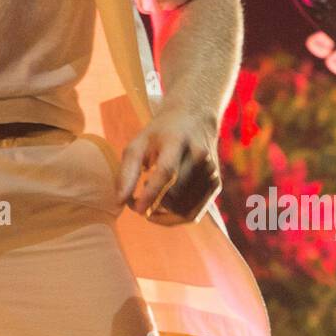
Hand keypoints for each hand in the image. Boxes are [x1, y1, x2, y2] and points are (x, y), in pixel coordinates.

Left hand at [116, 106, 221, 225]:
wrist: (196, 118)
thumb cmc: (161, 133)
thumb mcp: (140, 142)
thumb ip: (128, 170)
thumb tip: (120, 201)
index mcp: (178, 140)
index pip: (167, 171)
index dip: (151, 193)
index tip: (136, 209)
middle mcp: (200, 156)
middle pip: (176, 194)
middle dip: (153, 204)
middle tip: (135, 202)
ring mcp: (211, 171)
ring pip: (184, 208)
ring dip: (162, 213)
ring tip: (150, 198)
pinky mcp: (216, 185)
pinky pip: (193, 214)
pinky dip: (174, 217)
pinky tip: (162, 208)